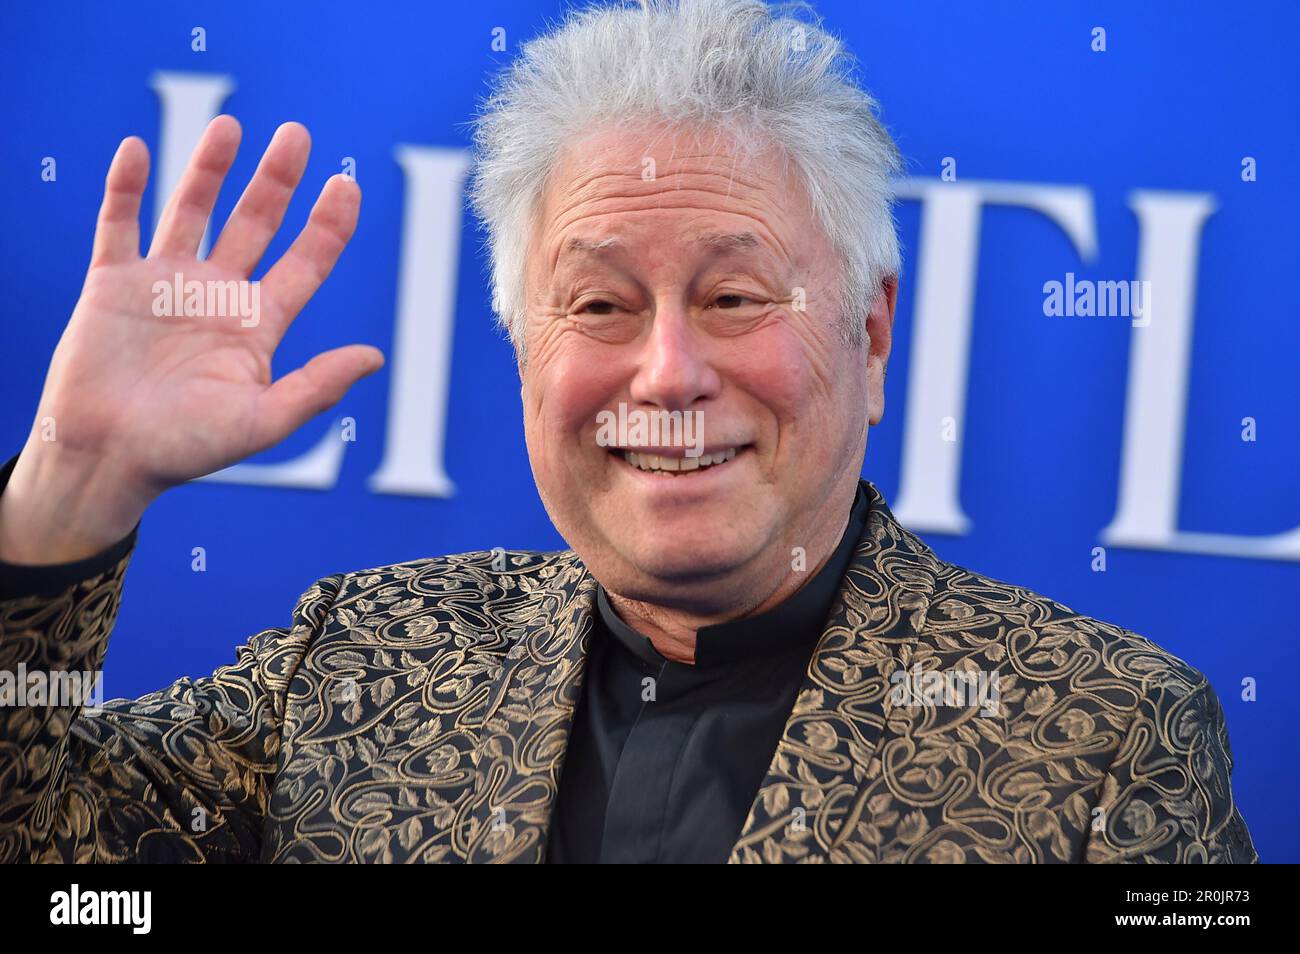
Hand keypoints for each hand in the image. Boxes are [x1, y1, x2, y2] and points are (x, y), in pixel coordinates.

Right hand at [0, 116, 381, 563]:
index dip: (327, 225)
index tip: (346, 185)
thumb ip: (318, 385)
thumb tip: (376, 356)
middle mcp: (217, 296)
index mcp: (258, 326)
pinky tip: (137, 149)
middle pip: (254, 224)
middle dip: (276, 180)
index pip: (304, 263)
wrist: (107, 458)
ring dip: (209, 169)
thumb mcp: (263, 420)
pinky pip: (118, 223)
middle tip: (297, 135)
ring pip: (191, 210)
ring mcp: (165, 284)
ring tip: (230, 126)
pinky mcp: (112, 283)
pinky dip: (125, 187)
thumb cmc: (186, 449)